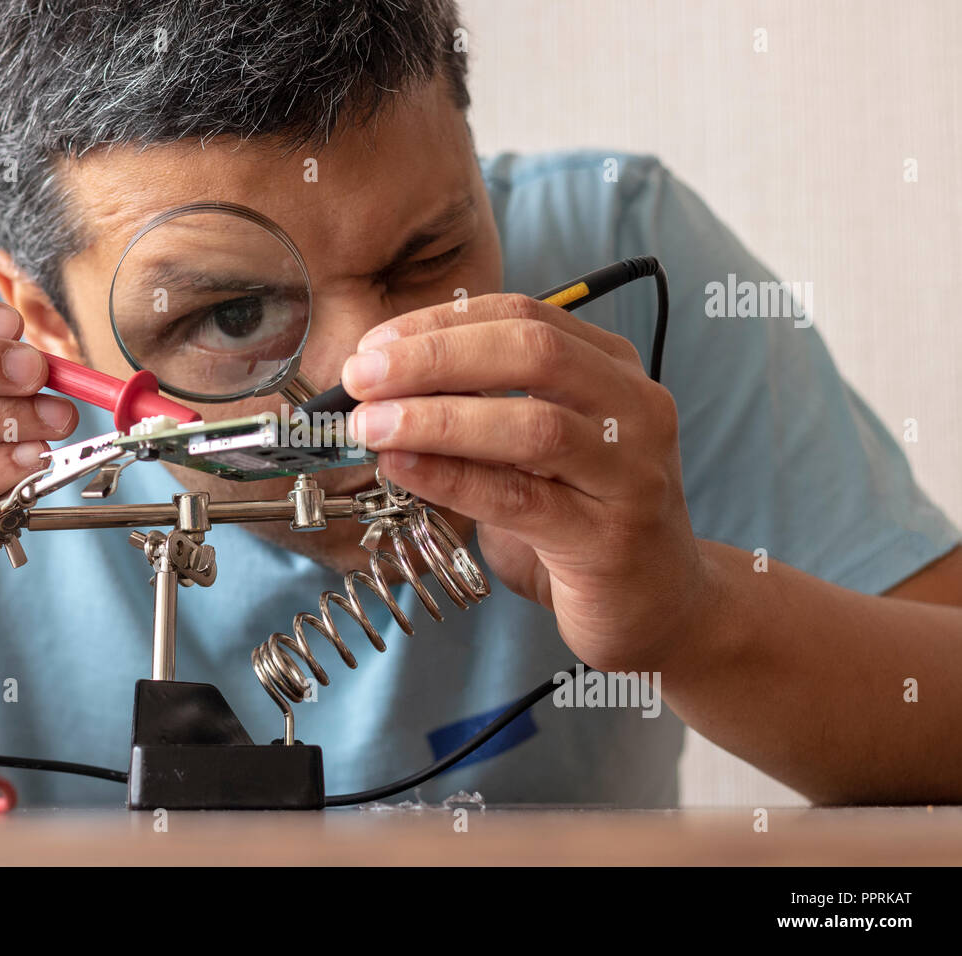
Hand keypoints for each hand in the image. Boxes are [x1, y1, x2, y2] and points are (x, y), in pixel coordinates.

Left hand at [341, 293, 708, 671]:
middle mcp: (633, 408)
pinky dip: (453, 478)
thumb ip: (480, 409)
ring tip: (371, 426)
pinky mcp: (609, 539)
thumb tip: (382, 387)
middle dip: (435, 356)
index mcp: (612, 369)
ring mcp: (630, 474)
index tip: (373, 345)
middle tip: (361, 375)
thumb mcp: (530, 449)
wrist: (660, 605)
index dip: (440, 323)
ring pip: (531, 423)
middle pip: (532, 351)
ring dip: (436, 418)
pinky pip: (520, 497)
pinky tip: (402, 469)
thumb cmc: (579, 519)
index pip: (523, 314)